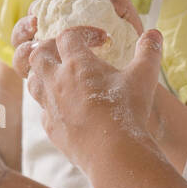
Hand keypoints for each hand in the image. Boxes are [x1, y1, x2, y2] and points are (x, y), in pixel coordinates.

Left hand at [11, 0, 162, 168]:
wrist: (113, 154)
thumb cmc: (128, 111)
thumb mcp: (144, 76)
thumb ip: (148, 51)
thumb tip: (154, 33)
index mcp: (76, 64)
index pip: (68, 36)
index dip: (83, 33)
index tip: (101, 41)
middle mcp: (56, 81)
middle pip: (37, 54)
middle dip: (50, 49)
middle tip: (70, 54)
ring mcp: (50, 106)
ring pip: (32, 82)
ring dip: (43, 76)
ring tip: (62, 78)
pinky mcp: (51, 128)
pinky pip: (43, 111)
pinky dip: (51, 105)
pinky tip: (67, 109)